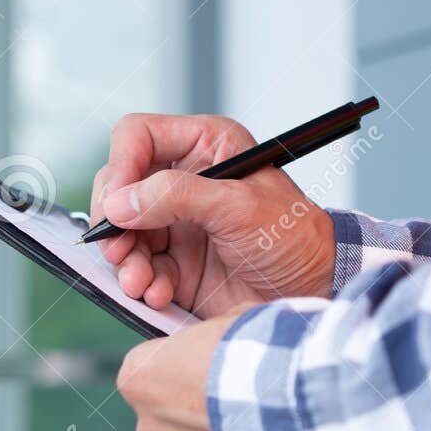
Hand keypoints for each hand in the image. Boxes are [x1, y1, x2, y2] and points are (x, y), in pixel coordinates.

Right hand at [90, 112, 337, 316]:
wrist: (315, 291)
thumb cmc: (294, 238)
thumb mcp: (238, 207)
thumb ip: (176, 196)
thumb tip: (120, 202)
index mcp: (206, 147)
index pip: (139, 136)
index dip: (122, 165)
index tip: (117, 203)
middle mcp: (186, 180)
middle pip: (121, 187)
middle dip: (116, 221)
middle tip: (119, 250)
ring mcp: (179, 223)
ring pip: (124, 232)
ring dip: (125, 260)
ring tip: (140, 283)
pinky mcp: (179, 263)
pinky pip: (141, 267)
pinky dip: (143, 283)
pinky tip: (160, 294)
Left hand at [117, 311, 269, 430]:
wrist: (298, 405)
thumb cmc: (259, 355)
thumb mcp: (234, 318)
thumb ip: (215, 334)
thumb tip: (227, 332)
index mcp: (141, 380)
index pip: (148, 370)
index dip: (181, 365)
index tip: (209, 362)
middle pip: (171, 419)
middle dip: (202, 411)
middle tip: (245, 394)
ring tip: (271, 424)